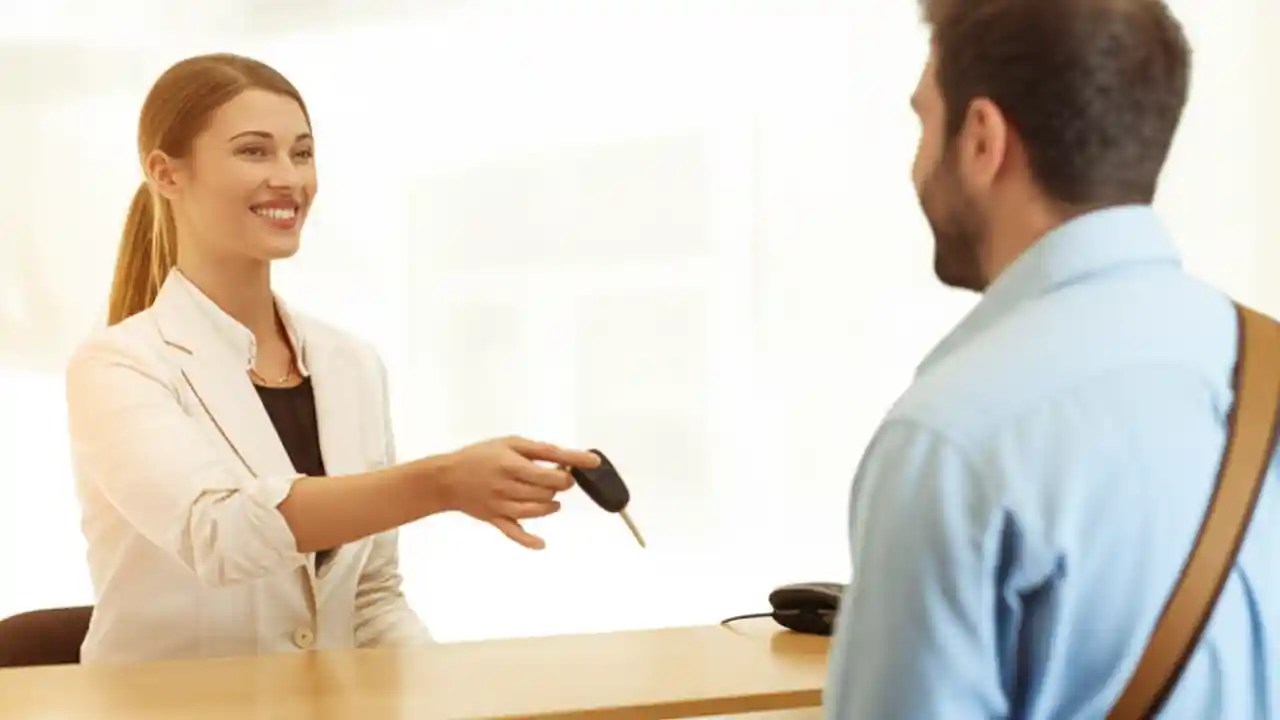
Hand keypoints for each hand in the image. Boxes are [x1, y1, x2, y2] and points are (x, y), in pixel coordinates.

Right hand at [439, 436, 600, 548]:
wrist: (446, 478)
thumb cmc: (480, 456)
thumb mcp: (509, 443)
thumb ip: (539, 450)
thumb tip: (566, 456)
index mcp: (512, 466)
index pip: (550, 472)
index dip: (573, 468)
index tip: (593, 463)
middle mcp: (507, 488)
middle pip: (547, 492)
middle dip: (560, 483)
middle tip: (556, 476)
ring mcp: (502, 506)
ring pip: (537, 511)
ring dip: (551, 504)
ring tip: (549, 494)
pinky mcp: (496, 520)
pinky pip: (514, 534)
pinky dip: (529, 540)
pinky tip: (541, 543)